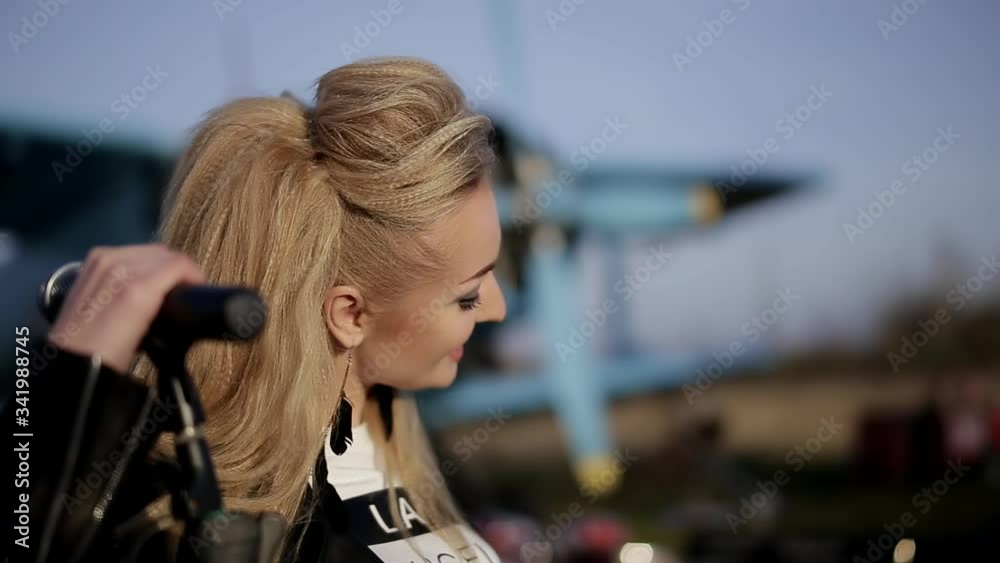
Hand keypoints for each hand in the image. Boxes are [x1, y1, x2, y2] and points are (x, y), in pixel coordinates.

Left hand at [49, 243, 205, 372]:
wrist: (69, 361)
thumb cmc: (112, 357)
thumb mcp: (151, 337)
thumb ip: (173, 310)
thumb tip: (186, 297)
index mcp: (137, 287)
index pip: (179, 263)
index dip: (196, 276)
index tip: (200, 291)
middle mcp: (119, 266)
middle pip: (165, 253)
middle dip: (180, 270)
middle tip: (184, 291)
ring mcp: (102, 260)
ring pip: (148, 250)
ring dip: (161, 265)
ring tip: (165, 286)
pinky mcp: (93, 261)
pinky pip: (129, 251)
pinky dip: (141, 261)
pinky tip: (142, 280)